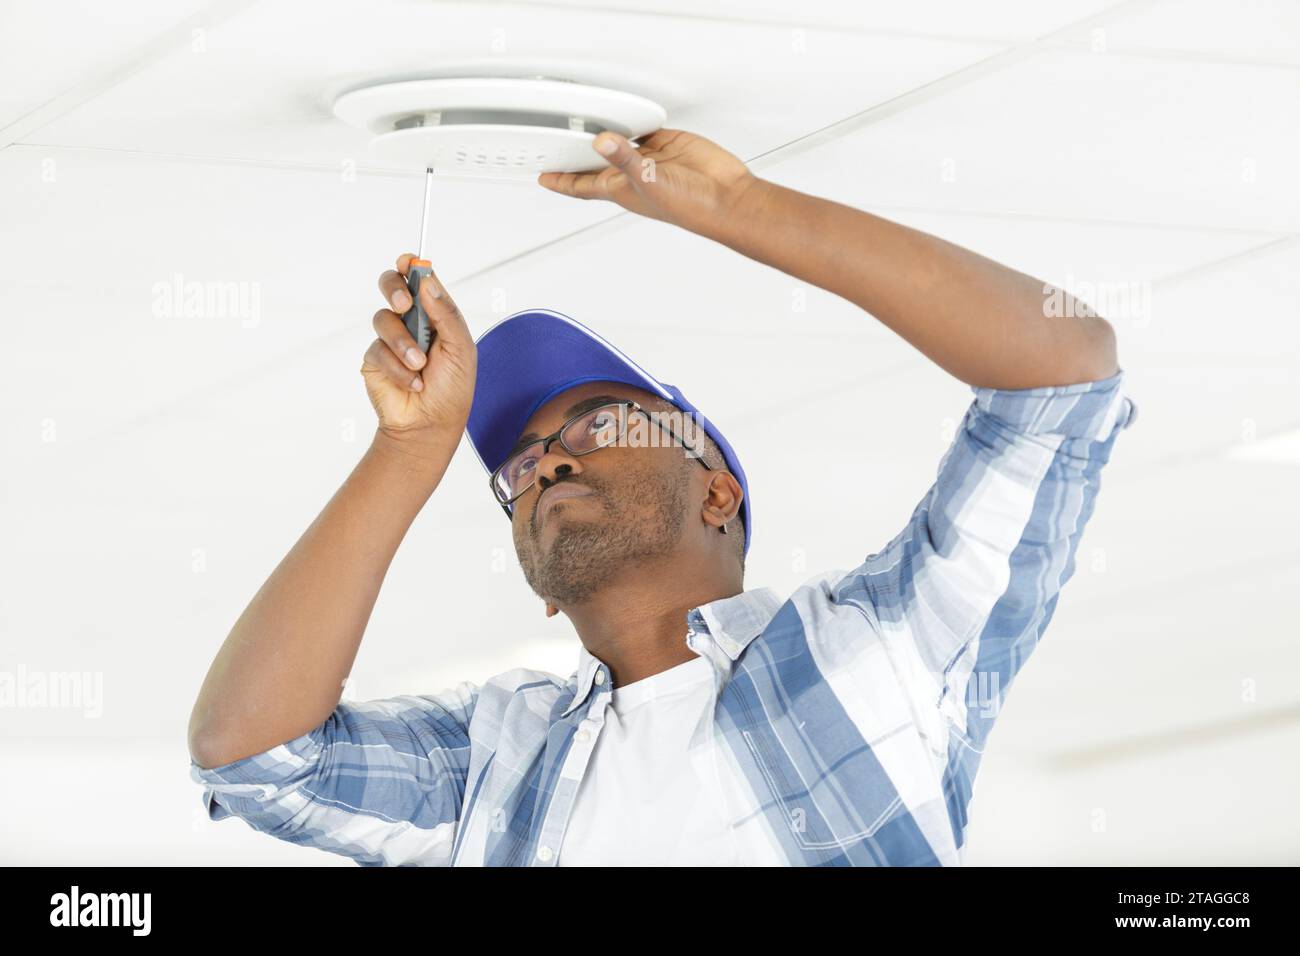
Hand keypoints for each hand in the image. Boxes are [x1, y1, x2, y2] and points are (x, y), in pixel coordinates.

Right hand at [363, 254, 476, 438]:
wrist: (431, 425)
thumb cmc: (452, 389)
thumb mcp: (461, 349)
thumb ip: (446, 314)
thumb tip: (427, 281)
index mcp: (435, 314)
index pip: (420, 280)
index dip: (411, 266)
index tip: (408, 261)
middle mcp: (411, 322)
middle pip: (391, 286)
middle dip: (394, 290)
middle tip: (404, 306)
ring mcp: (391, 339)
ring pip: (383, 319)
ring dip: (403, 344)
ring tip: (419, 366)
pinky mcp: (375, 358)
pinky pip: (377, 349)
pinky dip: (397, 367)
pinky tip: (412, 382)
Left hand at [538, 129, 761, 234]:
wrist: (723, 197)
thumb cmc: (688, 206)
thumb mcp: (647, 181)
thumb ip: (623, 158)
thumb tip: (601, 139)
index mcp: (619, 189)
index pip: (580, 185)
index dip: (559, 180)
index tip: (542, 175)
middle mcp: (631, 173)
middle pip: (594, 161)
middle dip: (575, 153)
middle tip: (555, 141)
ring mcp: (649, 158)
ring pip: (619, 141)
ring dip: (604, 131)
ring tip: (583, 118)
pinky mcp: (667, 144)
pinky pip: (644, 128)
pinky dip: (634, 119)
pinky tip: (627, 111)